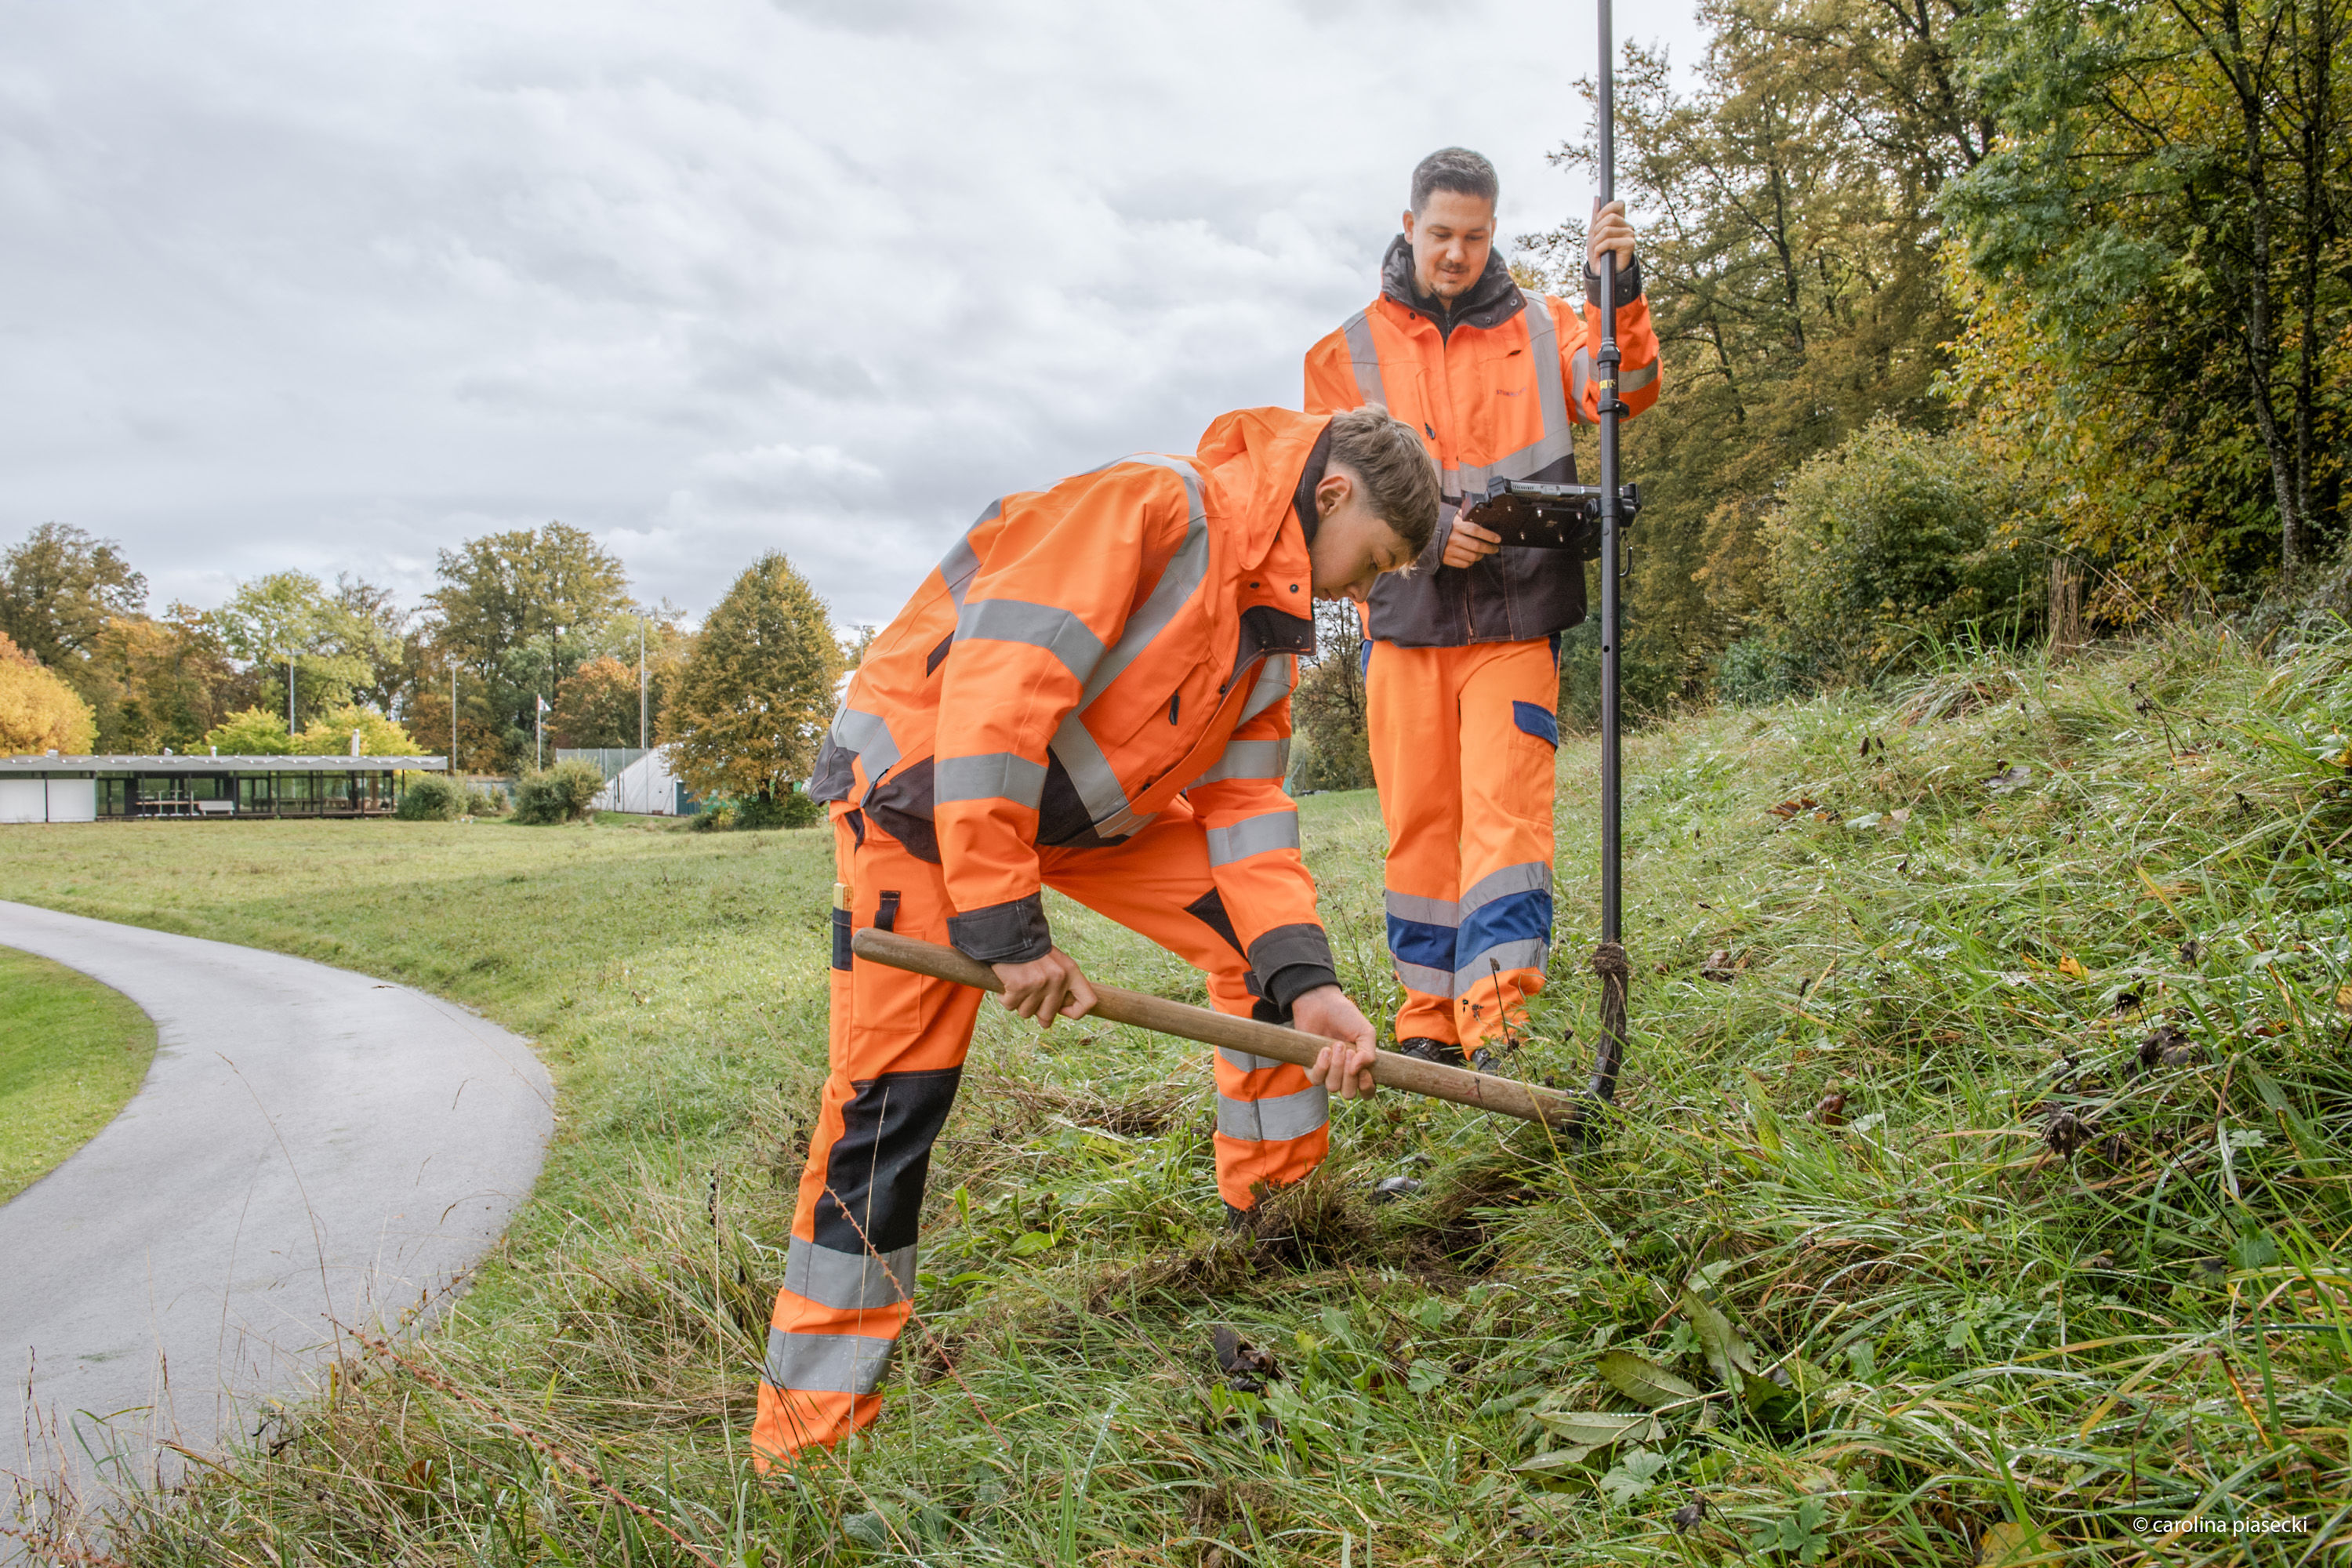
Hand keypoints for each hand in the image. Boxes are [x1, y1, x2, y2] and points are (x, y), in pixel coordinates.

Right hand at [992, 947, 1096, 1027]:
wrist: (1011, 932)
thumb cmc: (1032, 951)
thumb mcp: (1055, 962)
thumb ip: (1059, 984)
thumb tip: (1048, 1019)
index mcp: (1071, 971)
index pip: (1088, 1001)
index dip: (1076, 1012)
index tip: (1062, 1010)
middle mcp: (1058, 979)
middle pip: (1049, 1014)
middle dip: (1036, 1012)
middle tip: (1028, 999)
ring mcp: (1039, 983)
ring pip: (1027, 1012)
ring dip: (1018, 1002)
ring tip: (1016, 985)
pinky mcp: (1019, 986)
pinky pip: (1010, 1005)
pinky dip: (1005, 998)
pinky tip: (1006, 985)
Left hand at [1292, 984, 1378, 1098]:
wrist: (1321, 1002)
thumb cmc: (1345, 1016)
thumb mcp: (1365, 1032)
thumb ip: (1369, 1053)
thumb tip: (1359, 1071)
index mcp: (1360, 1067)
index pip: (1366, 1092)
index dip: (1367, 1088)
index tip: (1365, 1072)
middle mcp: (1344, 1073)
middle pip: (1349, 1093)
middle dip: (1350, 1076)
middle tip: (1349, 1051)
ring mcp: (1327, 1071)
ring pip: (1333, 1087)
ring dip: (1337, 1067)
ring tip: (1337, 1045)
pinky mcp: (1310, 1066)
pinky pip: (1316, 1080)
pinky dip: (1322, 1066)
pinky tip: (1324, 1050)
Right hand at [1442, 517, 1501, 569]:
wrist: (1424, 534)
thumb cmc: (1443, 523)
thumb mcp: (1454, 516)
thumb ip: (1466, 516)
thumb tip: (1483, 517)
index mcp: (1456, 525)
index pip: (1476, 530)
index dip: (1489, 535)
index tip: (1498, 539)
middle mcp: (1453, 538)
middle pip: (1477, 546)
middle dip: (1489, 548)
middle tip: (1495, 548)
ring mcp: (1449, 550)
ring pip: (1472, 557)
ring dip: (1481, 556)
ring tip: (1483, 552)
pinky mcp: (1446, 559)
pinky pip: (1464, 564)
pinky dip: (1471, 561)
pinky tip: (1472, 557)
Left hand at [1588, 198, 1636, 272]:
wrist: (1601, 272)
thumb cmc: (1598, 253)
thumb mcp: (1594, 233)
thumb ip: (1596, 216)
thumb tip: (1598, 198)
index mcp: (1620, 222)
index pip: (1618, 204)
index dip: (1606, 209)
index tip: (1597, 221)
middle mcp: (1627, 226)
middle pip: (1609, 218)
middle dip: (1596, 231)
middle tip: (1595, 242)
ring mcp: (1629, 235)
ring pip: (1606, 230)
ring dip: (1596, 242)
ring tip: (1597, 250)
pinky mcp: (1630, 244)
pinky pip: (1608, 241)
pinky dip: (1599, 249)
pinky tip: (1600, 255)